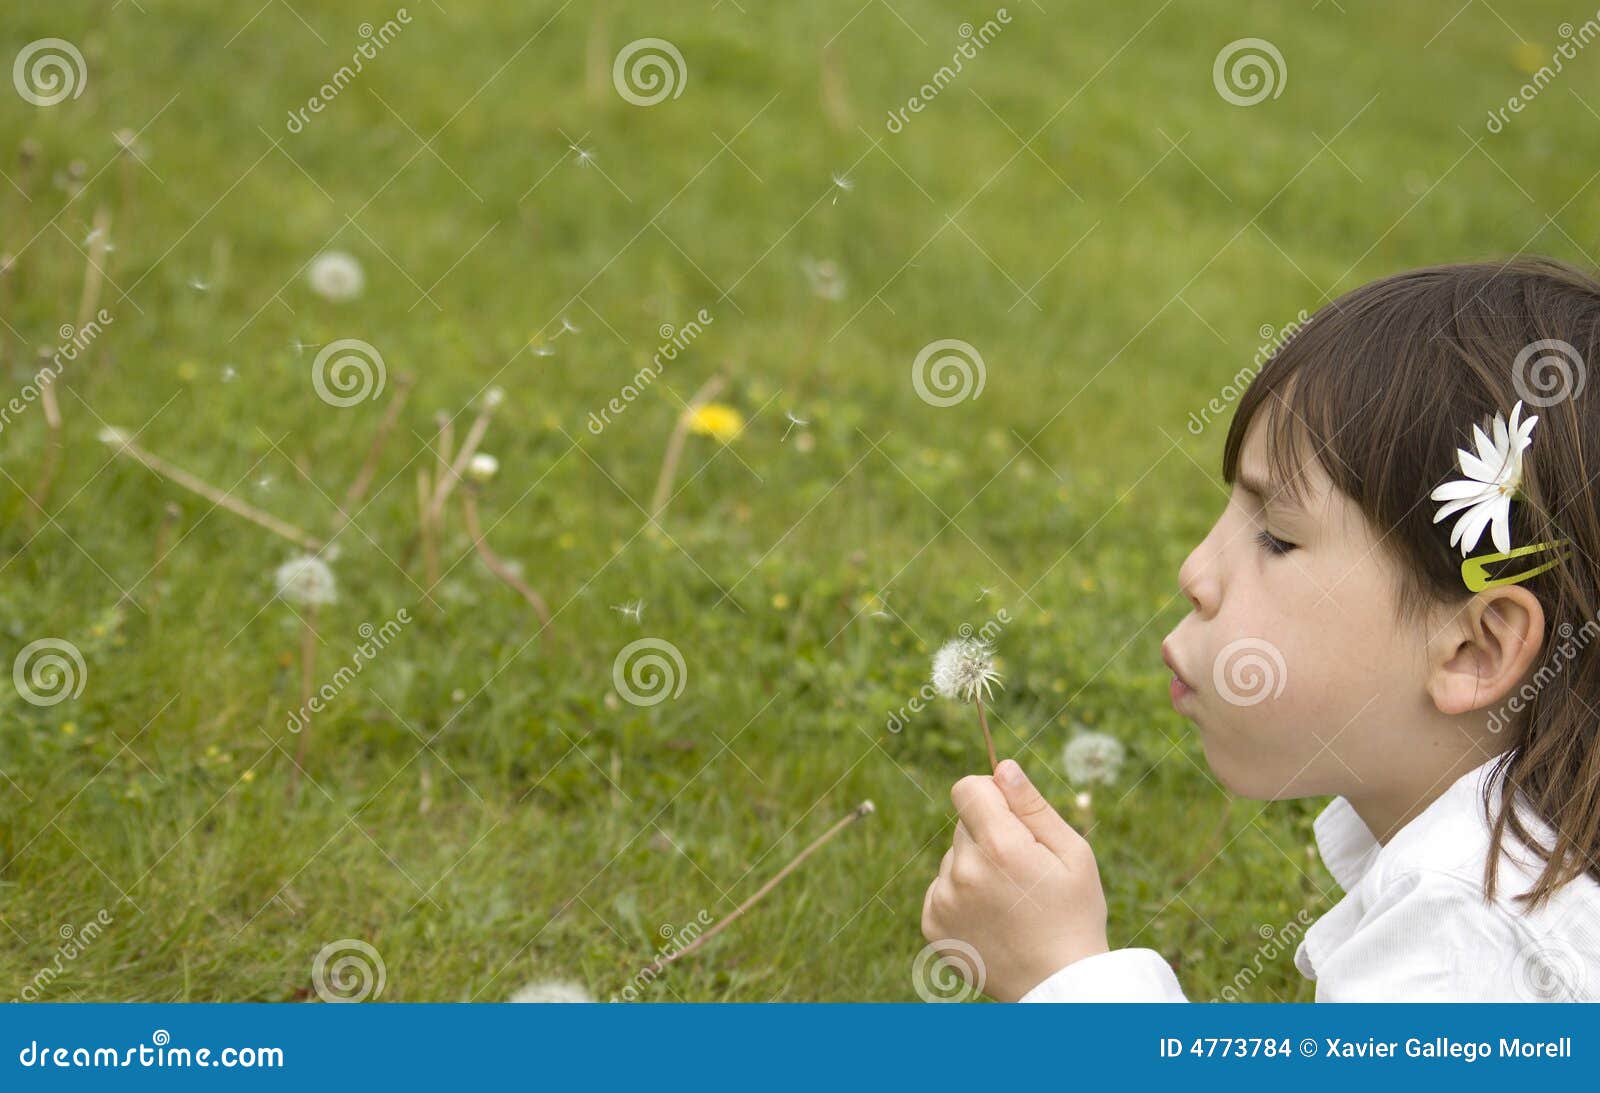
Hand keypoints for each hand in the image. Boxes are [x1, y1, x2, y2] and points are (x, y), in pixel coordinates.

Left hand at [920, 758, 1108, 1000]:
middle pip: (963, 825)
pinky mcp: (932, 925)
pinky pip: (942, 889)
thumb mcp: (1072, 854)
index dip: (989, 795)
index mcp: (1000, 847)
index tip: (1008, 815)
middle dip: (989, 837)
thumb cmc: (1074, 914)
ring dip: (975, 869)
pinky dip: (961, 897)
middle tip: (1023, 873)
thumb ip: (1032, 806)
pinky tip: (992, 919)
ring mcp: (943, 901)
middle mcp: (963, 872)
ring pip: (953, 859)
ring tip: (1010, 903)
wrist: (1058, 987)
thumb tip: (1002, 767)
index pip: (967, 789)